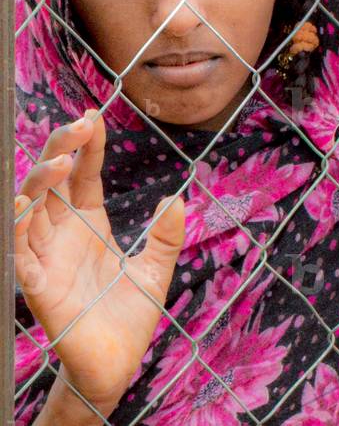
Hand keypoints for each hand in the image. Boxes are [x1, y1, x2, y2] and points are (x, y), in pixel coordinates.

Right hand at [14, 111, 184, 418]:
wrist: (118, 364)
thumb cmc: (130, 315)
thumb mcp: (156, 269)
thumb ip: (167, 235)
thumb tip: (178, 198)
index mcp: (88, 224)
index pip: (83, 175)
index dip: (87, 146)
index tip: (94, 116)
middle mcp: (62, 234)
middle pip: (52, 181)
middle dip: (61, 149)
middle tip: (80, 124)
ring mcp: (46, 257)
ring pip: (30, 207)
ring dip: (42, 180)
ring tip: (63, 158)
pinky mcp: (36, 285)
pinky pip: (19, 250)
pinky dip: (19, 225)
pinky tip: (27, 203)